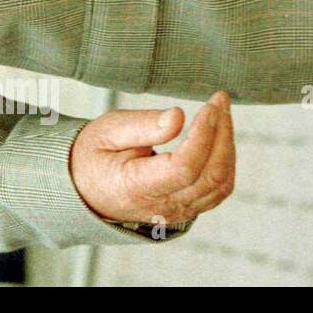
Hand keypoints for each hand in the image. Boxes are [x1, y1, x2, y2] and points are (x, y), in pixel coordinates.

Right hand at [70, 91, 234, 228]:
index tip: (209, 106)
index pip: (183, 168)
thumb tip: (179, 116)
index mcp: (134, 187)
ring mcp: (177, 212)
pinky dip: (225, 161)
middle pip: (210, 176)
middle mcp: (161, 206)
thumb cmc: (93, 157)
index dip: (203, 136)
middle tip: (220, 101)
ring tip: (221, 114)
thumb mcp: (106, 131)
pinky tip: (218, 137)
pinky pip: (218, 189)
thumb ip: (141, 125)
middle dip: (223, 134)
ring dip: (228, 146)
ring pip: (220, 184)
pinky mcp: (187, 209)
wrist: (85, 189)